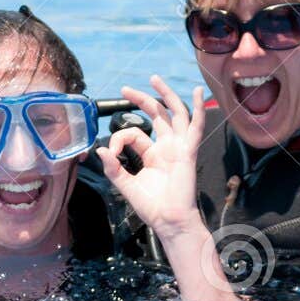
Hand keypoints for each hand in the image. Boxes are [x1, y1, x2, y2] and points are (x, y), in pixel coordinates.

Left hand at [98, 75, 204, 239]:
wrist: (169, 220)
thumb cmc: (152, 207)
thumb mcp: (126, 185)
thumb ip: (113, 168)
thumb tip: (100, 150)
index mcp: (152, 154)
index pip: (134, 133)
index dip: (119, 138)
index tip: (110, 153)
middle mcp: (167, 147)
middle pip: (156, 114)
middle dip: (142, 99)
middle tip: (126, 89)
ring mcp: (179, 147)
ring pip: (175, 113)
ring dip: (166, 95)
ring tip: (154, 79)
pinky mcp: (188, 152)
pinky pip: (196, 127)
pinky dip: (199, 109)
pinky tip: (199, 93)